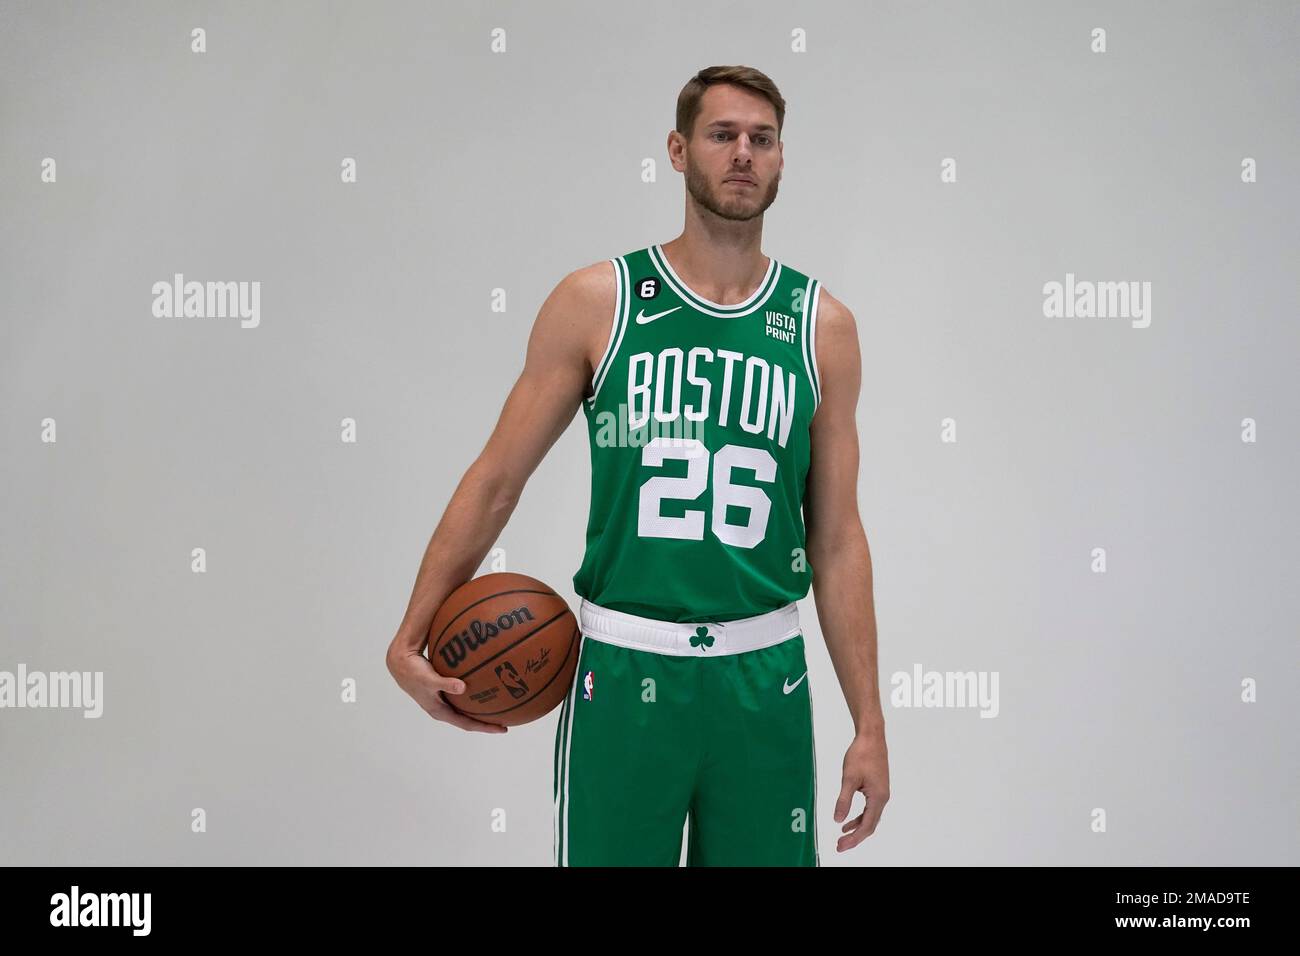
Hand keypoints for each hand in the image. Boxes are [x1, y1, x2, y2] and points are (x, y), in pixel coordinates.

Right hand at [386, 641, 507, 733]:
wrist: (400, 663)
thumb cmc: (413, 672)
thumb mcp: (429, 680)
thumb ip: (445, 684)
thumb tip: (463, 687)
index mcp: (440, 712)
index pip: (467, 724)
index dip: (485, 727)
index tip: (503, 728)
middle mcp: (443, 708)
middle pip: (469, 719)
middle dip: (487, 721)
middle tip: (507, 721)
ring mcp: (443, 700)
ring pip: (467, 708)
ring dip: (481, 709)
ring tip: (500, 707)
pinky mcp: (444, 690)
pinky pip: (464, 695)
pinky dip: (475, 694)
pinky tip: (486, 685)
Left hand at [833, 728, 887, 851]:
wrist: (871, 737)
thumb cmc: (861, 755)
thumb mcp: (849, 778)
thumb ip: (843, 800)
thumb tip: (837, 819)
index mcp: (878, 798)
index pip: (866, 826)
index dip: (854, 838)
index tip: (840, 845)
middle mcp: (882, 798)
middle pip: (870, 825)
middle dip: (855, 837)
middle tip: (840, 846)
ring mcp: (881, 793)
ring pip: (869, 817)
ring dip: (857, 828)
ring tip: (842, 836)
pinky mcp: (876, 788)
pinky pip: (869, 809)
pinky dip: (858, 817)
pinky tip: (847, 820)